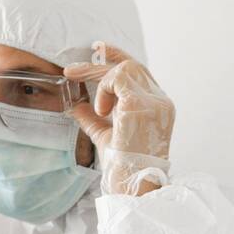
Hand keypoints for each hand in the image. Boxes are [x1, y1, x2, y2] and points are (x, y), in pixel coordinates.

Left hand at [65, 43, 174, 194]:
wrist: (133, 185)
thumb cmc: (123, 167)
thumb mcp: (106, 136)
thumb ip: (93, 118)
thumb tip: (75, 105)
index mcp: (158, 106)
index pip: (139, 72)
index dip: (117, 57)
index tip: (98, 48)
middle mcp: (161, 100)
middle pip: (131, 66)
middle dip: (100, 63)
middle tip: (72, 70)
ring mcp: (154, 101)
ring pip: (125, 68)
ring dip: (102, 81)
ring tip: (100, 109)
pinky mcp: (141, 104)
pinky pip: (118, 78)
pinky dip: (104, 89)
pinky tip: (102, 110)